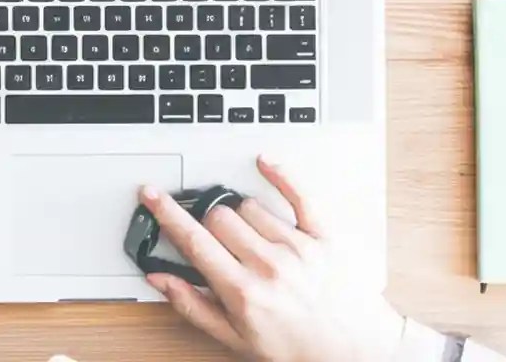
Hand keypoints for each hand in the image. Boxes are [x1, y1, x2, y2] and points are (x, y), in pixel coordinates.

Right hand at [140, 156, 402, 361]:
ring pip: (249, 206)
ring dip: (241, 216)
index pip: (193, 241)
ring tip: (250, 240)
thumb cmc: (295, 346)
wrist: (353, 351)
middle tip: (215, 239)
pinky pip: (299, 193)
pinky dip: (279, 174)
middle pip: (218, 217)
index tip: (151, 195)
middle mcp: (269, 265)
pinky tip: (264, 163)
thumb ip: (193, 305)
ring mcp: (298, 247)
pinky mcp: (324, 235)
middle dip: (208, 224)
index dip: (167, 214)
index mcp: (243, 291)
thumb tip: (160, 279)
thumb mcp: (235, 337)